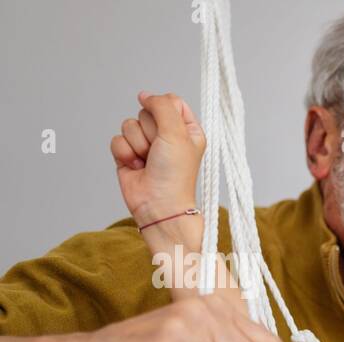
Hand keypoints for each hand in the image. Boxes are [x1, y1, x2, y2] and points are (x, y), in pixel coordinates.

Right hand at [110, 91, 205, 227]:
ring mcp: (146, 144)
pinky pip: (117, 139)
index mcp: (186, 129)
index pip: (170, 101)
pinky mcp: (129, 154)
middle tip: (159, 151)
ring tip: (148, 161)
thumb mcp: (177, 133)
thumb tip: (145, 95)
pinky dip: (125, 153)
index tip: (167, 126)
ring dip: (137, 144)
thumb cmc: (175, 174)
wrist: (158, 204)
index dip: (163, 109)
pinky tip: (136, 167)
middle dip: (150, 131)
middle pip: (147, 111)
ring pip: (129, 124)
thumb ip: (162, 106)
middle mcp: (167, 135)